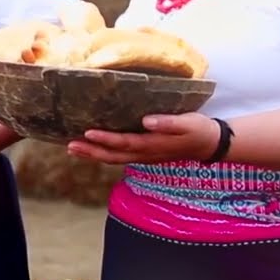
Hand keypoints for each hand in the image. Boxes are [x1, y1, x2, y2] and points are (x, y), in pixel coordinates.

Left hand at [66, 113, 219, 164]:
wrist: (210, 145)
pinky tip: (93, 148)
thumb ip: (168, 122)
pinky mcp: (144, 154)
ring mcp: (144, 157)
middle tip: (70, 145)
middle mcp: (145, 154)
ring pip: (114, 158)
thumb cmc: (199, 130)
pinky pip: (120, 156)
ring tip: (73, 148)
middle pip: (113, 155)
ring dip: (93, 154)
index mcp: (153, 145)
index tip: (88, 132)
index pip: (125, 142)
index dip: (106, 139)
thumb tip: (146, 121)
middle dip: (91, 151)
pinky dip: (103, 153)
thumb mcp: (188, 123)